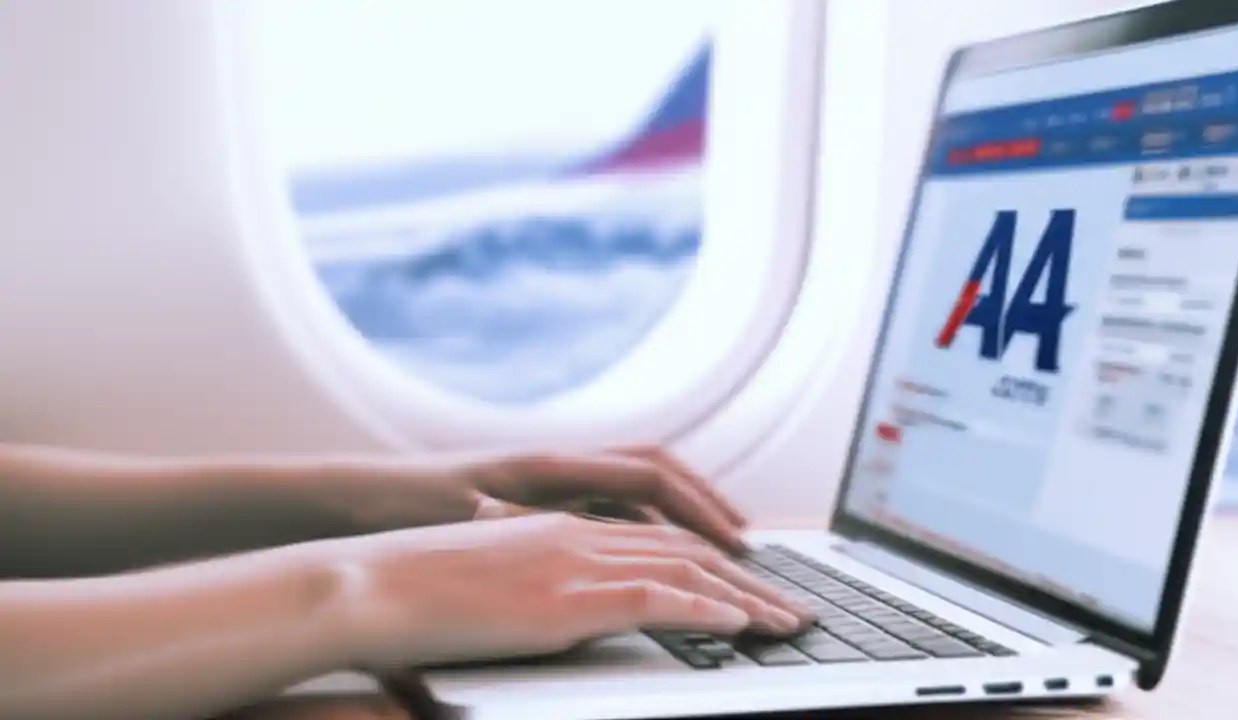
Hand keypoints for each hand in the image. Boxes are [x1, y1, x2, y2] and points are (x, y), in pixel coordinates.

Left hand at [320, 446, 749, 553]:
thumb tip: (552, 532)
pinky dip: (647, 520)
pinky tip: (660, 549)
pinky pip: (611, 500)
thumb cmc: (404, 511)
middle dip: (707, 503)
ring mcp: (550, 478)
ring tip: (722, 544)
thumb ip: (513, 525)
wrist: (357, 499)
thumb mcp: (459, 523)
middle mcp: (555, 464)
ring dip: (682, 509)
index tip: (734, 543)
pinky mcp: (540, 495)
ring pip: (636, 483)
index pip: (644, 477)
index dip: (696, 508)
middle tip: (748, 543)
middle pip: (655, 470)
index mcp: (545, 466)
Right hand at [326, 513, 813, 669]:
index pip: (657, 535)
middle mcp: (576, 531)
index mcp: (559, 525)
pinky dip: (707, 609)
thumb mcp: (484, 575)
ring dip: (745, 595)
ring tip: (786, 623)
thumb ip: (532, 580)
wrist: (364, 580)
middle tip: (790, 607)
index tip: (748, 581)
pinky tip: (740, 625)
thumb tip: (560, 607)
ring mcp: (572, 558)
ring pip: (685, 566)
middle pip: (685, 545)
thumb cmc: (409, 586)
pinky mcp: (563, 594)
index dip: (710, 555)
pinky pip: (656, 597)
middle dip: (747, 577)